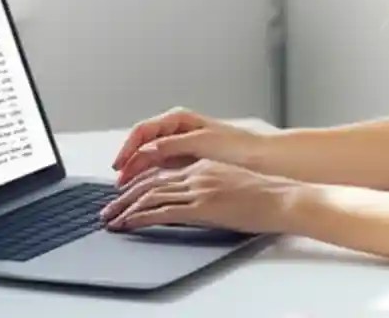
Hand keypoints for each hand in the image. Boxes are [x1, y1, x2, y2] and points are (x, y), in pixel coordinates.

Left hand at [99, 159, 303, 233]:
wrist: (282, 198)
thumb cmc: (264, 194)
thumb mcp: (230, 180)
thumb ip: (207, 184)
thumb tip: (193, 198)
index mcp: (202, 164)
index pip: (160, 171)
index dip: (138, 182)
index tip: (122, 194)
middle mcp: (196, 173)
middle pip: (149, 182)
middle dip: (123, 196)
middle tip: (106, 209)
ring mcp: (198, 189)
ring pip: (151, 196)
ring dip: (126, 208)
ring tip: (110, 220)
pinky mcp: (202, 206)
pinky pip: (163, 211)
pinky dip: (141, 217)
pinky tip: (129, 224)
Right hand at [110, 107, 263, 187]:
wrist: (264, 159)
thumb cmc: (237, 146)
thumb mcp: (202, 143)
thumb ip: (173, 145)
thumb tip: (146, 150)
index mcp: (178, 119)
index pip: (142, 131)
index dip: (127, 148)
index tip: (119, 165)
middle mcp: (175, 131)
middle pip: (142, 146)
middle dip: (128, 164)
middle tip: (118, 185)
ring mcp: (179, 147)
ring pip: (149, 159)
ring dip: (137, 174)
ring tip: (126, 193)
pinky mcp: (186, 163)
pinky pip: (161, 170)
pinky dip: (150, 180)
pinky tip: (144, 193)